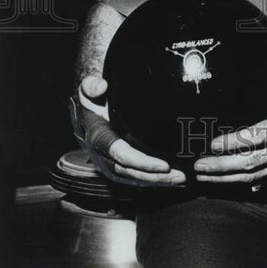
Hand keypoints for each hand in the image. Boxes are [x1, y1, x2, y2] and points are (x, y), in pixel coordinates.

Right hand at [71, 75, 185, 186]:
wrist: (85, 113)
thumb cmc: (91, 99)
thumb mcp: (87, 89)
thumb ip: (91, 86)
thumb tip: (100, 86)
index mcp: (97, 136)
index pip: (119, 153)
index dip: (141, 162)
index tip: (164, 166)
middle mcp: (102, 155)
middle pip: (130, 171)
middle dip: (154, 177)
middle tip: (180, 177)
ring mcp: (110, 163)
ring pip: (134, 177)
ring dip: (157, 181)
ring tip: (181, 179)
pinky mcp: (118, 165)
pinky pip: (136, 176)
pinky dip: (153, 179)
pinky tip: (172, 178)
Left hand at [193, 60, 266, 187]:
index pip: (258, 136)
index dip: (235, 142)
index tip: (213, 144)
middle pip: (251, 162)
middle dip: (222, 166)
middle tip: (198, 166)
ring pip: (252, 177)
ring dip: (225, 179)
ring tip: (202, 176)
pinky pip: (257, 183)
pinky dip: (237, 183)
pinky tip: (219, 181)